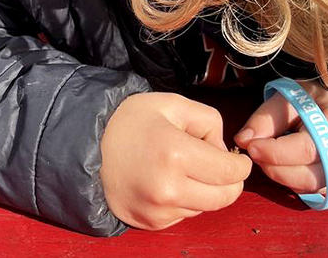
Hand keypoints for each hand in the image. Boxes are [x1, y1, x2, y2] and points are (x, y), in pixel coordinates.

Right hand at [100, 92, 251, 229]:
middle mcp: (169, 188)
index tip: (239, 160)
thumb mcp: (171, 104)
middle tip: (220, 165)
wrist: (87, 145)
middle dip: (230, 181)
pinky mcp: (151, 223)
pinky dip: (185, 199)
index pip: (229, 172)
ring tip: (184, 167)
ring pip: (205, 207)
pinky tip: (168, 180)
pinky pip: (184, 214)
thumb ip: (207, 120)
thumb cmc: (130, 121)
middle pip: (224, 197)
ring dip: (205, 190)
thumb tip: (223, 150)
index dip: (240, 166)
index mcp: (176, 153)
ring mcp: (159, 210)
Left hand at [234, 80, 327, 194]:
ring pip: (310, 188)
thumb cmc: (314, 102)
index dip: (275, 152)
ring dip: (281, 176)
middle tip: (254, 152)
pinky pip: (312, 192)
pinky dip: (292, 182)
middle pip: (309, 174)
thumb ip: (267, 117)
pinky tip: (281, 165)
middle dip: (274, 167)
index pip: (306, 148)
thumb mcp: (290, 97)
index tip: (251, 146)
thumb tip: (243, 140)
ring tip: (265, 157)